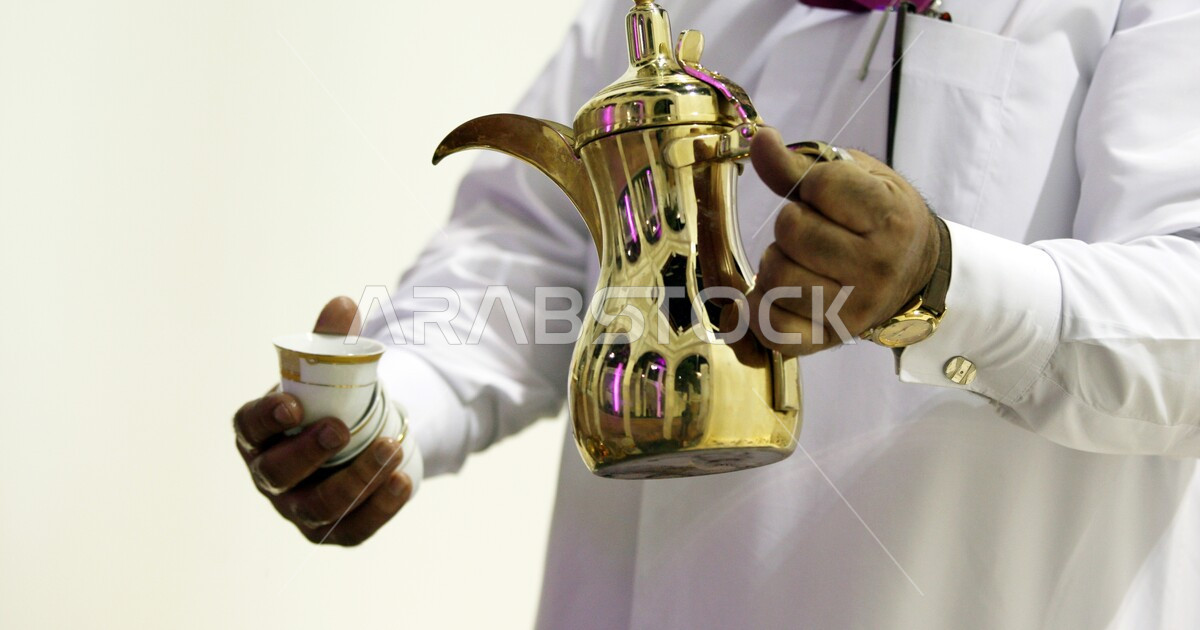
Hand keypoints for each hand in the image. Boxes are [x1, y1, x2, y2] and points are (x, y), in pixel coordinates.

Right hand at [234, 296, 412, 545]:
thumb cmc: (331, 400)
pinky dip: (380, 507)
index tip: (291, 403)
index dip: (265, 419)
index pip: (249, 429)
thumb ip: (332, 341)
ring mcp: (299, 508)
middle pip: (277, 473)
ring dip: (355, 479)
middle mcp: (270, 475)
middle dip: (307, 453)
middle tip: (339, 428)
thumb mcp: (331, 370)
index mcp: (258, 433)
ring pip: (318, 507)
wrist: (360, 438)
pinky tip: (403, 480)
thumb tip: (344, 303)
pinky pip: (353, 529)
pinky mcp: (334, 529)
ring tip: (390, 448)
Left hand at [745, 128, 939, 356]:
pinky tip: (772, 292)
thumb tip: (760, 138)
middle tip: (811, 229)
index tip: (830, 196)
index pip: (821, 185)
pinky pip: (772, 328)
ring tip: (799, 259)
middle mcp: (877, 267)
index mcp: (890, 218)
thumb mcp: (857, 179)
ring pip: (776, 277)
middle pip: (791, 231)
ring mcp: (854, 308)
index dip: (814, 184)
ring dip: (774, 262)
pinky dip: (759, 308)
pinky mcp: (830, 339)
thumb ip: (801, 164)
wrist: (915, 273)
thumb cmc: (879, 218)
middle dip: (790, 223)